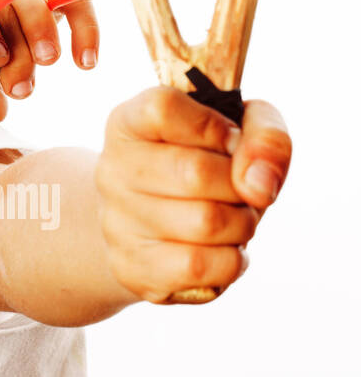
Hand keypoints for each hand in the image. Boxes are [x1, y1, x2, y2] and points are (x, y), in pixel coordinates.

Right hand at [94, 87, 292, 304]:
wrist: (151, 226)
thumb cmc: (203, 168)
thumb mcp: (239, 133)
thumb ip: (265, 135)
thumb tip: (260, 184)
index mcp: (128, 123)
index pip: (163, 108)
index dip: (212, 126)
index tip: (227, 141)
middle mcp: (112, 170)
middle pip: (196, 172)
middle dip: (239, 185)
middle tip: (237, 190)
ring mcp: (117, 222)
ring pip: (207, 223)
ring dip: (242, 224)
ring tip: (230, 219)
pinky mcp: (132, 268)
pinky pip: (204, 267)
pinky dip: (231, 260)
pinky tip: (219, 249)